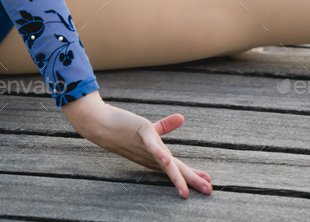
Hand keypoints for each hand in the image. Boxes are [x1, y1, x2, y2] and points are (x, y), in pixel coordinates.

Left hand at [63, 91, 211, 198]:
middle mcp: (152, 156)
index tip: (209, 181)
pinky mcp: (142, 133)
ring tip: (187, 192)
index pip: (177, 167)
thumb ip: (165, 126)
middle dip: (192, 181)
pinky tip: (168, 161)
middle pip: (175, 170)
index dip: (192, 174)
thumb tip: (181, 118)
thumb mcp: (149, 129)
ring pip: (165, 164)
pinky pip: (152, 146)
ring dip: (177, 178)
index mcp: (156, 156)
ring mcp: (146, 147)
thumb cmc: (123, 128)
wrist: (100, 125)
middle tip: (209, 191)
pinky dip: (160, 154)